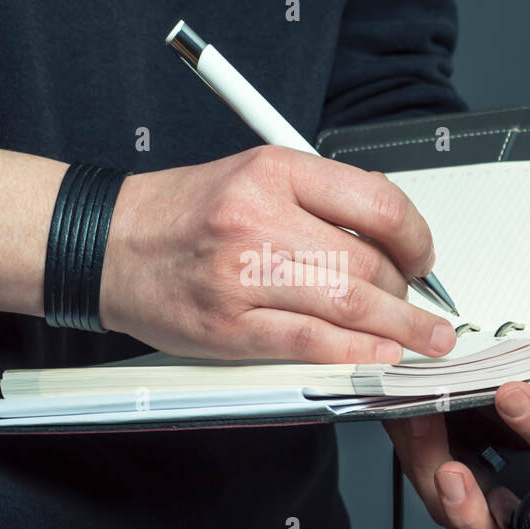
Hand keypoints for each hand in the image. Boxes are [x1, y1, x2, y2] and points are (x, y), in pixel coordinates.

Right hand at [99, 145, 457, 362]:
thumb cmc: (180, 214)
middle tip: (421, 309)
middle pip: (366, 259)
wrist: (105, 245)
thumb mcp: (251, 177)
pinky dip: (354, 353)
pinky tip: (379, 357)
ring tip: (425, 342)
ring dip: (399, 329)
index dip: (416, 238)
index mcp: (272, 171)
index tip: (424, 259)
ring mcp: (242, 275)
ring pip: (347, 304)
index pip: (375, 201)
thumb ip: (317, 199)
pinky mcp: (229, 326)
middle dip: (406, 292)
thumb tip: (388, 235)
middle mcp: (258, 217)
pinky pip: (309, 343)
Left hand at [382, 328, 529, 528]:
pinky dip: (408, 448)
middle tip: (451, 473)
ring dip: (429, 476)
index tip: (512, 396)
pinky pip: (422, 476)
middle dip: (474, 512)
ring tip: (414, 425)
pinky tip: (403, 412)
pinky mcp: (443, 467)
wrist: (521, 361)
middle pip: (504, 528)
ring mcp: (483, 480)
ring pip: (455, 512)